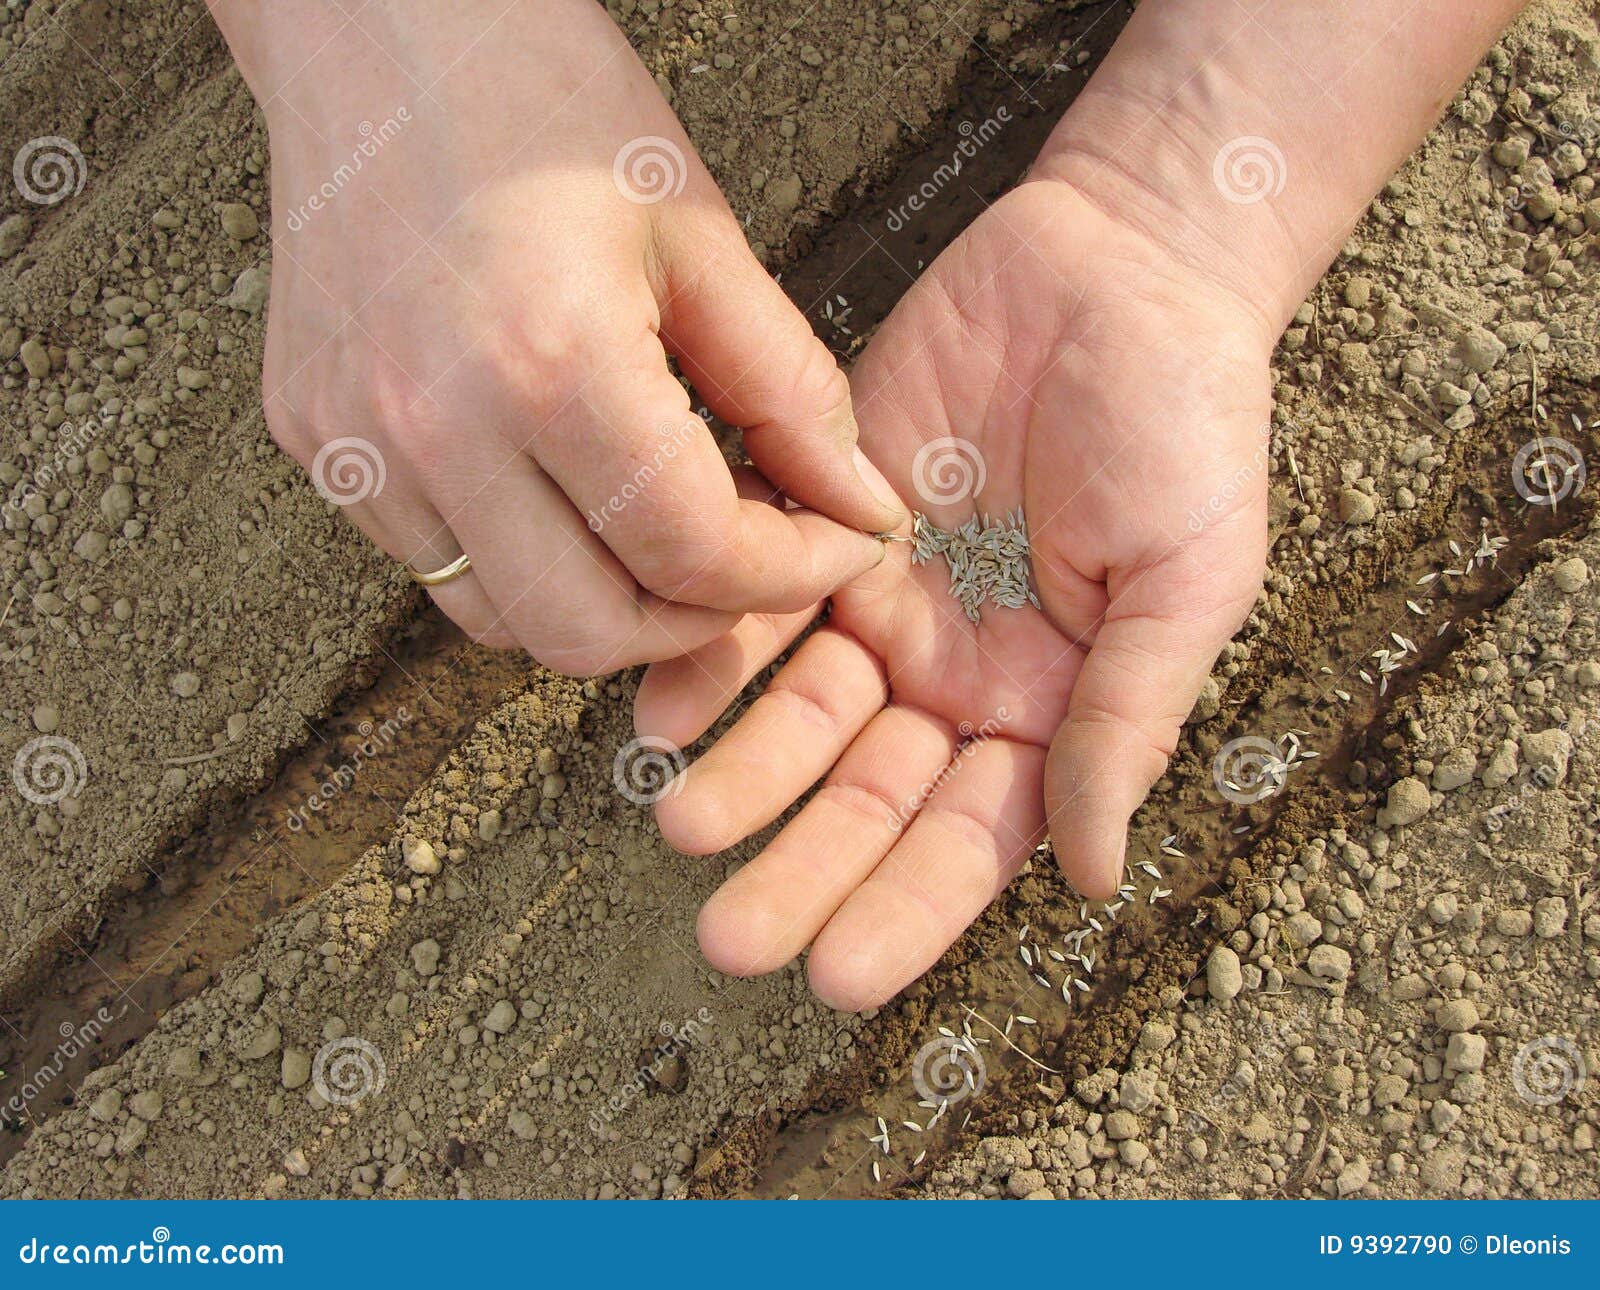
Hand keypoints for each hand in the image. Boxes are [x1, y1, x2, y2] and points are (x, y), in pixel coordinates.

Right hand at [211, 0, 902, 672]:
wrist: (375, 23)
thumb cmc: (538, 99)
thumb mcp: (698, 233)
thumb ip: (790, 388)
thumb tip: (855, 500)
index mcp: (549, 362)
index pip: (692, 555)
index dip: (789, 574)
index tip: (830, 545)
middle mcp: (435, 425)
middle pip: (584, 634)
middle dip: (690, 622)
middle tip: (744, 564)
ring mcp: (357, 442)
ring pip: (498, 621)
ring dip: (598, 603)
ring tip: (653, 523)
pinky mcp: (314, 438)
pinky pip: (431, 560)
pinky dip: (514, 557)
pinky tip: (559, 485)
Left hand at [634, 177, 1274, 1008]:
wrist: (1120, 266)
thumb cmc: (1188, 424)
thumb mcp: (1185, 583)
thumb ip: (1126, 723)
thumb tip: (1097, 876)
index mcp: (1051, 707)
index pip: (972, 837)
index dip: (907, 909)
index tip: (840, 977)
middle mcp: (960, 674)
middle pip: (872, 796)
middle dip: (803, 867)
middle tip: (731, 938)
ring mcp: (891, 603)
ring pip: (806, 713)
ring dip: (744, 772)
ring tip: (684, 823)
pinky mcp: (832, 525)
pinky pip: (763, 605)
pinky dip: (715, 659)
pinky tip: (661, 712)